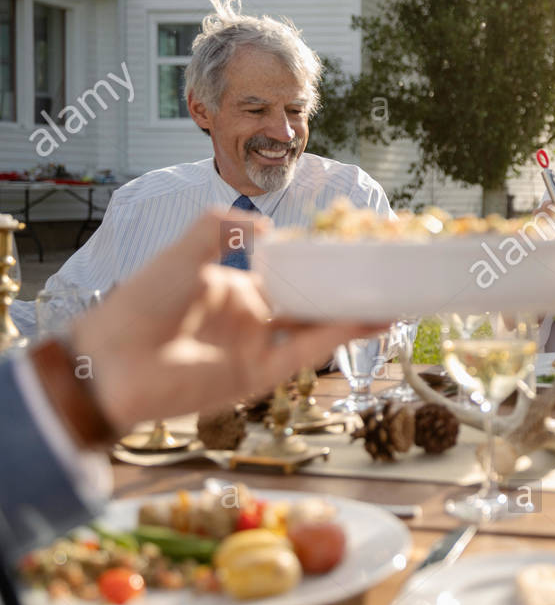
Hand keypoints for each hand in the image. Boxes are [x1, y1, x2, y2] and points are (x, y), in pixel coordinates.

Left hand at [69, 211, 379, 431]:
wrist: (111, 357)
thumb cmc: (141, 299)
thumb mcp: (187, 247)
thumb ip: (226, 228)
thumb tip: (271, 228)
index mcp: (234, 290)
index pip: (289, 275)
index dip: (320, 265)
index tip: (352, 251)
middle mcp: (251, 320)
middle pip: (311, 304)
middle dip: (347, 293)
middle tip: (385, 275)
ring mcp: (256, 349)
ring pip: (316, 331)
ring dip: (354, 318)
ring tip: (392, 301)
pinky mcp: (256, 376)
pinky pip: (304, 354)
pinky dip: (337, 338)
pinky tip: (366, 320)